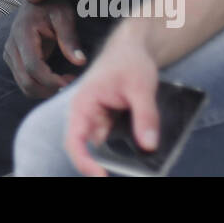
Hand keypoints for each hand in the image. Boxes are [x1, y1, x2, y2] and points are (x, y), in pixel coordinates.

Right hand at [3, 0, 84, 97]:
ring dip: (46, 91)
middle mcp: (12, 47)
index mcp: (23, 34)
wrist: (37, 0)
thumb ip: (69, 38)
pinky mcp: (14, 60)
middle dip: (49, 90)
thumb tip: (80, 62)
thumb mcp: (64, 16)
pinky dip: (41, 88)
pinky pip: (25, 82)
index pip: (33, 66)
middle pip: (26, 81)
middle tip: (71, 86)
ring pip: (24, 85)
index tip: (71, 84)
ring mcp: (10, 55)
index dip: (51, 80)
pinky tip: (58, 80)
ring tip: (66, 82)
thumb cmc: (52, 5)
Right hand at [63, 31, 159, 175]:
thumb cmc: (129, 60)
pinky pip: (114, 140)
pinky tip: (142, 145)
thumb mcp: (141, 87)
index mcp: (83, 104)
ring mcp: (96, 119)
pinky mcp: (108, 121)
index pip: (75, 140)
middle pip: (88, 149)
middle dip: (105, 163)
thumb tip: (148, 146)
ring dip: (119, 155)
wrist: (131, 47)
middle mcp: (85, 114)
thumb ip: (145, 117)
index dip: (84, 162)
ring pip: (104, 147)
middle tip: (130, 171)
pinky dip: (127, 146)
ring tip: (140, 161)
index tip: (102, 175)